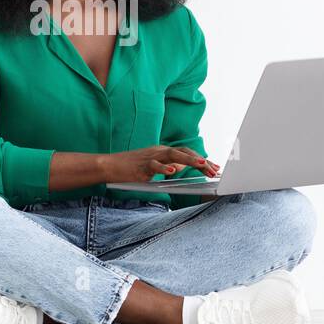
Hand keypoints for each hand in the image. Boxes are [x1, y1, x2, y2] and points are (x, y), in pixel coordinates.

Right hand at [102, 146, 219, 181]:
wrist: (109, 165)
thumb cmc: (131, 167)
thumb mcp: (153, 166)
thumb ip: (168, 165)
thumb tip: (182, 167)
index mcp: (162, 151)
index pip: (186, 152)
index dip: (201, 159)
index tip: (214, 167)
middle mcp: (159, 151)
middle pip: (183, 152)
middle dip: (200, 160)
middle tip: (213, 169)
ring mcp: (150, 157)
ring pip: (172, 155)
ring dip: (188, 159)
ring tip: (201, 164)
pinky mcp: (141, 166)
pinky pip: (154, 165)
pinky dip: (164, 168)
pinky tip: (173, 171)